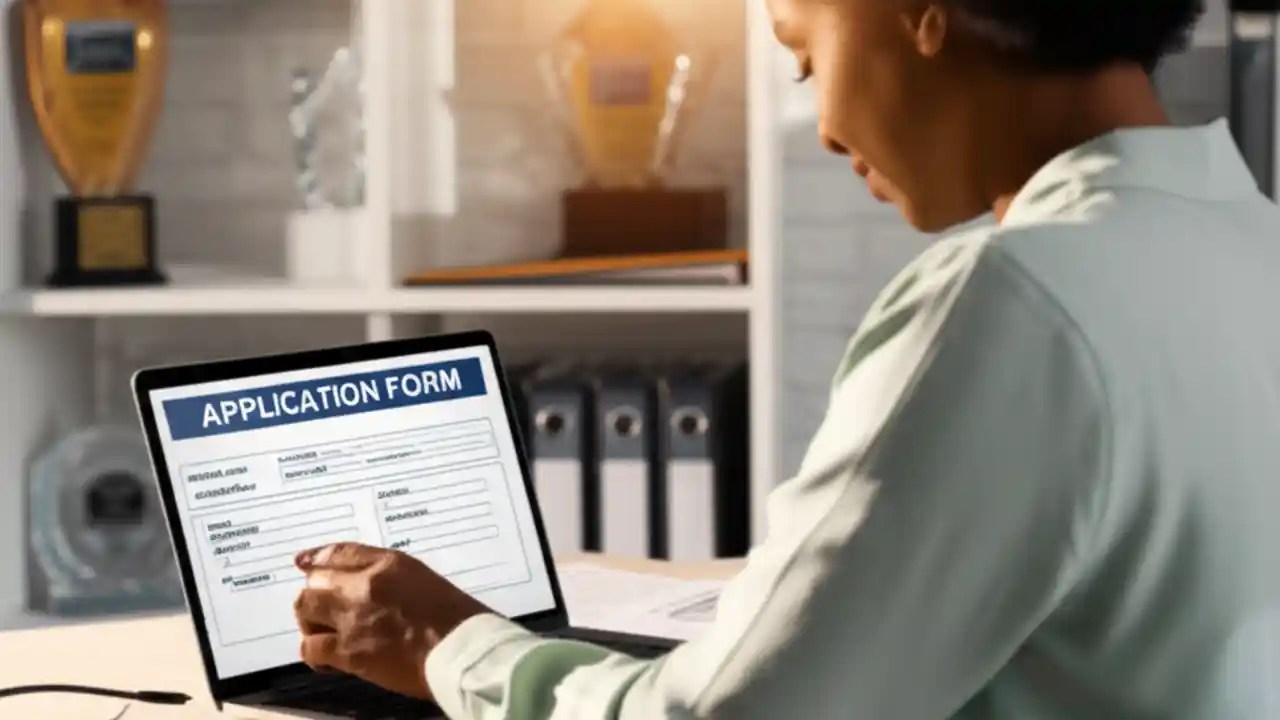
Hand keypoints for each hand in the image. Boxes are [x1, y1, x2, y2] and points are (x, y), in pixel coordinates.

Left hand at [292, 542, 491, 699]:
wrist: (463, 650)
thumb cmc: (459, 619)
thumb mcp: (426, 583)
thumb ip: (395, 582)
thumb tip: (374, 594)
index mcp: (390, 564)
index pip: (342, 553)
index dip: (319, 558)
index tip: (304, 562)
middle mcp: (366, 583)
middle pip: (317, 580)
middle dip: (317, 595)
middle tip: (324, 612)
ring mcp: (354, 616)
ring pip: (306, 608)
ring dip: (311, 621)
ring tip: (323, 634)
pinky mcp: (348, 651)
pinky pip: (311, 647)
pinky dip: (315, 653)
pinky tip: (327, 661)